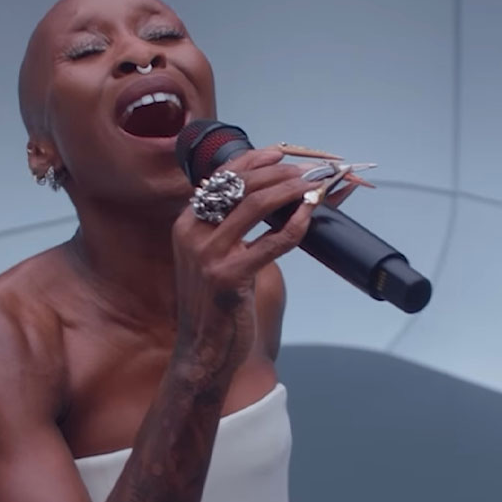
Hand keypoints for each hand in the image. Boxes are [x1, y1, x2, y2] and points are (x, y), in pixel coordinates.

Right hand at [171, 148, 324, 370]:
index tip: (281, 153)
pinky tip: (310, 216)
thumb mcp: (217, 258)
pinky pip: (271, 241)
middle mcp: (192, 233)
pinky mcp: (229, 277)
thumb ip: (237, 230)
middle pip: (242, 185)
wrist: (202, 349)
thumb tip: (280, 201)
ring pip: (257, 205)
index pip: (221, 177)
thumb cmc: (214, 304)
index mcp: (187, 223)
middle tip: (309, 172)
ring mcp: (208, 254)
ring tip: (314, 186)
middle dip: (280, 173)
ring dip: (291, 190)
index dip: (254, 160)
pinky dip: (296, 225)